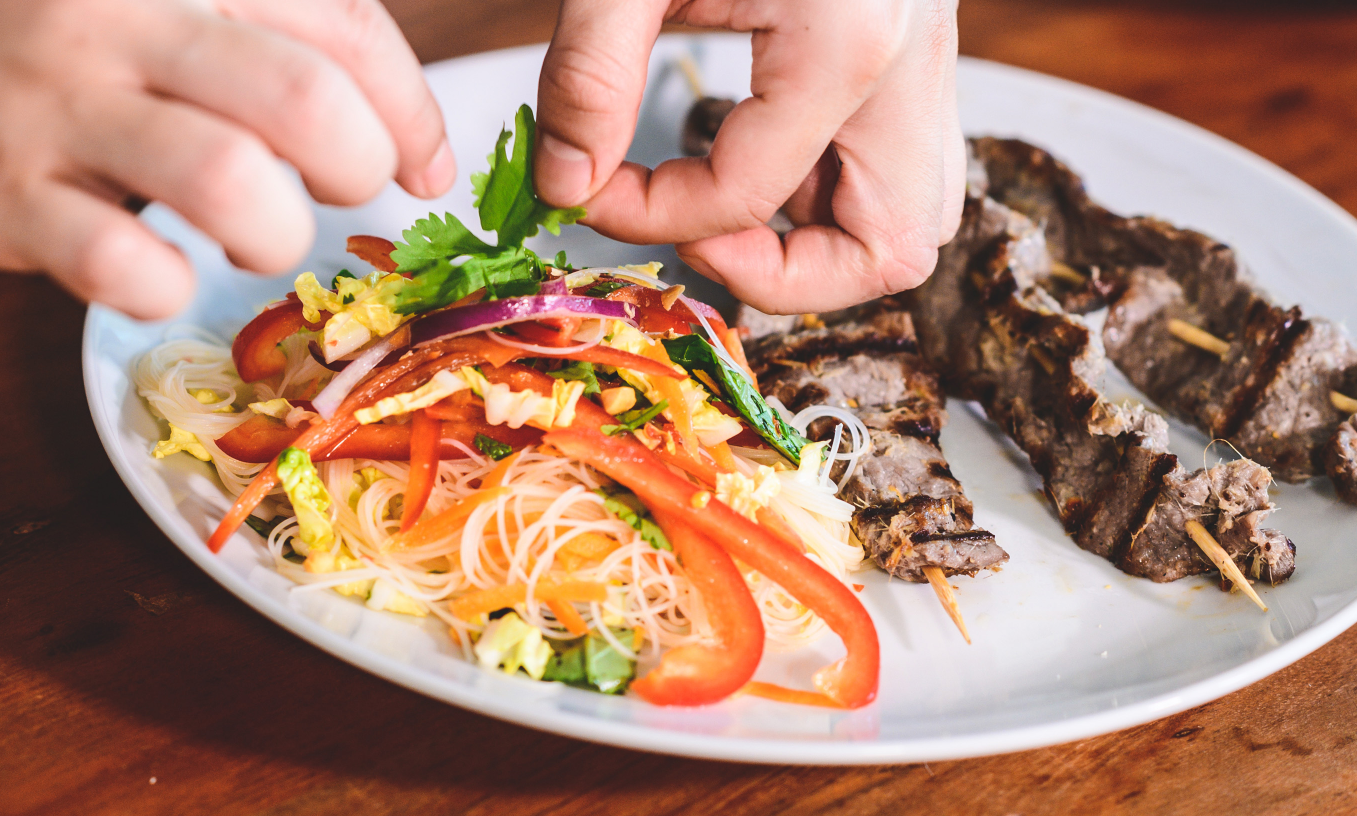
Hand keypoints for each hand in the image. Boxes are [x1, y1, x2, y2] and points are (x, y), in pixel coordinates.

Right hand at [0, 0, 452, 318]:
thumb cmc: (89, 43)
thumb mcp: (185, 6)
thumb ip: (300, 44)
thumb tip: (426, 160)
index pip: (345, 24)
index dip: (411, 114)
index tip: (427, 171)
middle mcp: (117, 14)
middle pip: (304, 100)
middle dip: (356, 168)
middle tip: (339, 189)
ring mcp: (56, 102)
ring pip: (226, 179)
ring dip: (273, 232)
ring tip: (257, 233)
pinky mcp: (8, 195)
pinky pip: (121, 262)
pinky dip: (166, 287)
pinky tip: (166, 273)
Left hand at [534, 0, 963, 313]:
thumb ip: (590, 72)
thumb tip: (565, 184)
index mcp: (848, 42)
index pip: (744, 199)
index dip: (649, 217)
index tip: (584, 187)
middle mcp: (913, 67)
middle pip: (894, 249)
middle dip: (787, 278)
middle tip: (698, 243)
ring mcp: (929, 62)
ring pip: (917, 220)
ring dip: (824, 246)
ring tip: (729, 212)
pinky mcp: (914, 54)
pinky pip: (898, 167)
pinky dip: (832, 195)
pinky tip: (755, 157)